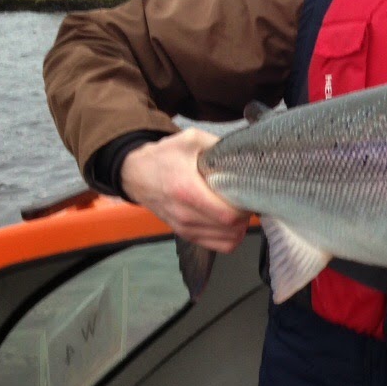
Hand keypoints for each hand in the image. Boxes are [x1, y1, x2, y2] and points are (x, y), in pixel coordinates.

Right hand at [120, 128, 249, 252]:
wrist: (136, 174)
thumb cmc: (164, 157)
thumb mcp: (191, 140)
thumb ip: (218, 146)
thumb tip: (245, 154)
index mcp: (186, 189)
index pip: (228, 214)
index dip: (246, 207)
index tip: (250, 194)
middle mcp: (185, 214)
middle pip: (231, 228)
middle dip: (246, 215)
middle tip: (247, 199)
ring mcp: (185, 228)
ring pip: (228, 240)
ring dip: (240, 227)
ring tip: (239, 209)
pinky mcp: (187, 235)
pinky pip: (220, 246)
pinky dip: (231, 236)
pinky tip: (230, 221)